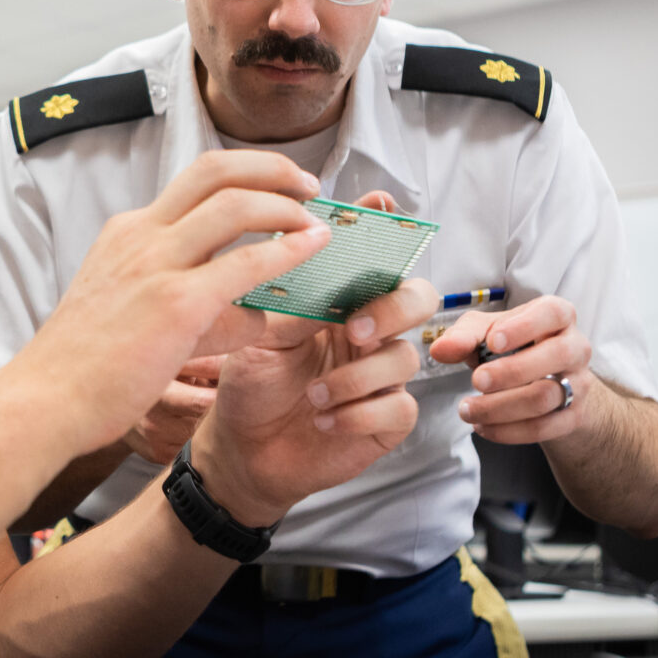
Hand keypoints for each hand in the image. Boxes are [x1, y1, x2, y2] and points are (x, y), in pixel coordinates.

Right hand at [9, 151, 332, 461]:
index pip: (195, 182)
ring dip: (286, 205)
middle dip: (270, 168)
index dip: (245, 175)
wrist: (46, 399)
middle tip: (307, 184)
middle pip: (215, 171)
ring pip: (236, 204)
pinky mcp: (175, 302)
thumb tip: (253, 312)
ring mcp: (156, 264)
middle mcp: (141, 235)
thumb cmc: (87, 369)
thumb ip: (192, 302)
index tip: (278, 188)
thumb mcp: (132, 312)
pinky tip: (313, 249)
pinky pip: (246, 263)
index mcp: (128, 233)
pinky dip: (287, 250)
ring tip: (317, 221)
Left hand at [185, 192, 439, 525]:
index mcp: (341, 302)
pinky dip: (359, 414)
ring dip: (355, 377)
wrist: (240, 449)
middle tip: (354, 329)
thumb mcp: (261, 335)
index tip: (383, 208)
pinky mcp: (387, 420)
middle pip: (416, 298)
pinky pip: (398, 407)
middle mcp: (369, 332)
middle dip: (393, 308)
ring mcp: (381, 375)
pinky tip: (324, 421)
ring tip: (313, 395)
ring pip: (404, 357)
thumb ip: (294, 301)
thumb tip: (314, 261)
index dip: (388, 232)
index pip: (376, 259)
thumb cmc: (251, 384)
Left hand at [427, 295, 593, 444]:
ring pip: (546, 397)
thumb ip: (464, 335)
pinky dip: (508, 431)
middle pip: (555, 356)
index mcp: (558, 316)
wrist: (549, 386)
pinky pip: (544, 427)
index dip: (523, 327)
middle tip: (476, 380)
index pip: (552, 312)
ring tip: (467, 409)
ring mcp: (579, 383)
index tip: (492, 342)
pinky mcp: (574, 416)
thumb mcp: (487, 332)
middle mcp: (576, 347)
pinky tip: (482, 426)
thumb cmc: (515, 348)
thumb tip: (440, 350)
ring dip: (501, 407)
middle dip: (510, 371)